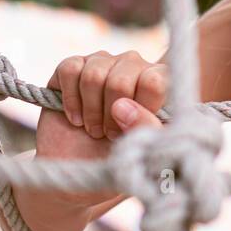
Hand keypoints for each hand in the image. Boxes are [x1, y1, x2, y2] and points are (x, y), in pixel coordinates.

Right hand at [33, 50, 166, 208]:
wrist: (82, 168)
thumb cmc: (123, 156)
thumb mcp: (144, 149)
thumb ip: (147, 128)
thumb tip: (123, 106)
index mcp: (160, 82)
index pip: (155, 81)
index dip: (142, 109)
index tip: (134, 131)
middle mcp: (134, 66)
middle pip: (121, 80)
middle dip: (111, 115)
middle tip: (109, 134)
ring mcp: (104, 62)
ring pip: (94, 75)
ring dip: (91, 110)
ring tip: (93, 129)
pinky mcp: (74, 66)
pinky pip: (70, 70)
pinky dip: (71, 99)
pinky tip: (75, 117)